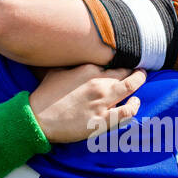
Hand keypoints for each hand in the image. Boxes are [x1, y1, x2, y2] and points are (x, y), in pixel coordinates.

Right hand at [30, 65, 145, 142]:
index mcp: (88, 68)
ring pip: (131, 86)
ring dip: (139, 81)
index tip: (123, 64)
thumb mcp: (56, 71)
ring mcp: (102, 101)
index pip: (113, 62)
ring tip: (140, 80)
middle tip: (138, 70)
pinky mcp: (102, 119)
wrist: (37, 118)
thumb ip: (71, 65)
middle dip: (134, 71)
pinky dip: (135, 106)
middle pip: (125, 72)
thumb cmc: (44, 96)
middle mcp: (98, 82)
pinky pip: (127, 111)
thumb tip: (73, 58)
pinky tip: (135, 102)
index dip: (120, 63)